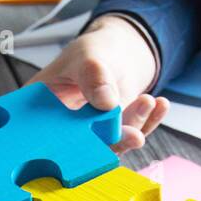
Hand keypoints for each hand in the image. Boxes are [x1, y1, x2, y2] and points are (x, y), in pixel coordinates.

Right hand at [29, 14, 169, 152]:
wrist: (115, 53)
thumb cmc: (91, 53)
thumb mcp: (88, 56)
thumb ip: (94, 75)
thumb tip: (106, 102)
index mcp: (40, 112)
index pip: (44, 137)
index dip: (63, 148)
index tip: (91, 142)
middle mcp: (63, 129)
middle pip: (80, 148)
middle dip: (109, 143)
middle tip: (133, 135)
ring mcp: (91, 136)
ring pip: (110, 144)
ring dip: (133, 127)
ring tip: (147, 101)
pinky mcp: (115, 136)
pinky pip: (132, 135)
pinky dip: (148, 123)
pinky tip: (160, 105)